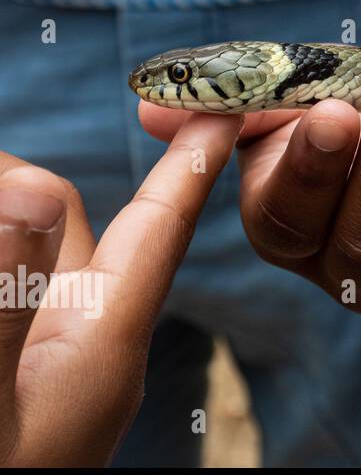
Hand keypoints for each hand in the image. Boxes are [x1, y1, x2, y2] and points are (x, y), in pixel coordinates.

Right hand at [0, 115, 237, 465]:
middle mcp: (79, 345)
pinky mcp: (11, 373)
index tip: (225, 101)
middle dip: (21, 184)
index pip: (159, 229)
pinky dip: (3, 255)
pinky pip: (11, 293)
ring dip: (10, 218)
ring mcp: (40, 360)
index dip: (190, 160)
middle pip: (66, 226)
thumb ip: (0, 299)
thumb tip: (30, 188)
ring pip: (31, 251)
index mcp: (99, 345)